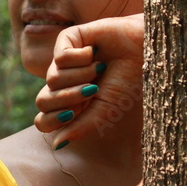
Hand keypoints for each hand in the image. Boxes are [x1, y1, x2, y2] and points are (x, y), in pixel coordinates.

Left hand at [33, 13, 143, 145]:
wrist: (143, 51)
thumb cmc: (126, 83)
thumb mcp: (105, 110)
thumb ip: (80, 127)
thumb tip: (57, 145)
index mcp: (69, 104)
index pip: (43, 121)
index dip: (53, 120)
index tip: (73, 114)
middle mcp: (62, 84)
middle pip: (42, 101)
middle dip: (67, 98)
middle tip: (91, 91)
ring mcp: (62, 62)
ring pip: (52, 79)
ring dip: (81, 76)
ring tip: (99, 68)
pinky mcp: (67, 40)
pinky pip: (60, 57)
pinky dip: (81, 58)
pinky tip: (94, 52)